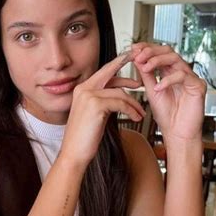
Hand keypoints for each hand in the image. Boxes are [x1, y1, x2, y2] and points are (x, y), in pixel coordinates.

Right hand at [59, 52, 144, 167]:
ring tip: (140, 114)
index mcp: (82, 89)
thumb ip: (102, 100)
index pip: (103, 72)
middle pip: (111, 75)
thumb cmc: (84, 137)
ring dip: (134, 104)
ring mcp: (89, 96)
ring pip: (120, 93)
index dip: (117, 65)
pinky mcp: (96, 105)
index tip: (129, 62)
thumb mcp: (94, 114)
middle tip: (140, 82)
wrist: (74, 153)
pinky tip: (136, 118)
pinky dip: (131, 111)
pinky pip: (121, 103)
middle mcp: (84, 89)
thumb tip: (119, 95)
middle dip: (127, 76)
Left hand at [132, 43, 206, 143]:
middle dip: (151, 51)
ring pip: (175, 59)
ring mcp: (190, 77)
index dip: (147, 48)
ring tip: (144, 68)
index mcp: (169, 72)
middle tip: (138, 55)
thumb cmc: (167, 115)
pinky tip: (158, 87)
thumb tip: (136, 58)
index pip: (159, 53)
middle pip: (168, 51)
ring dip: (157, 61)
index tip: (133, 48)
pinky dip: (168, 80)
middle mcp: (180, 72)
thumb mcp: (151, 91)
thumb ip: (145, 74)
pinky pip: (183, 75)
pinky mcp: (198, 85)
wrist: (177, 133)